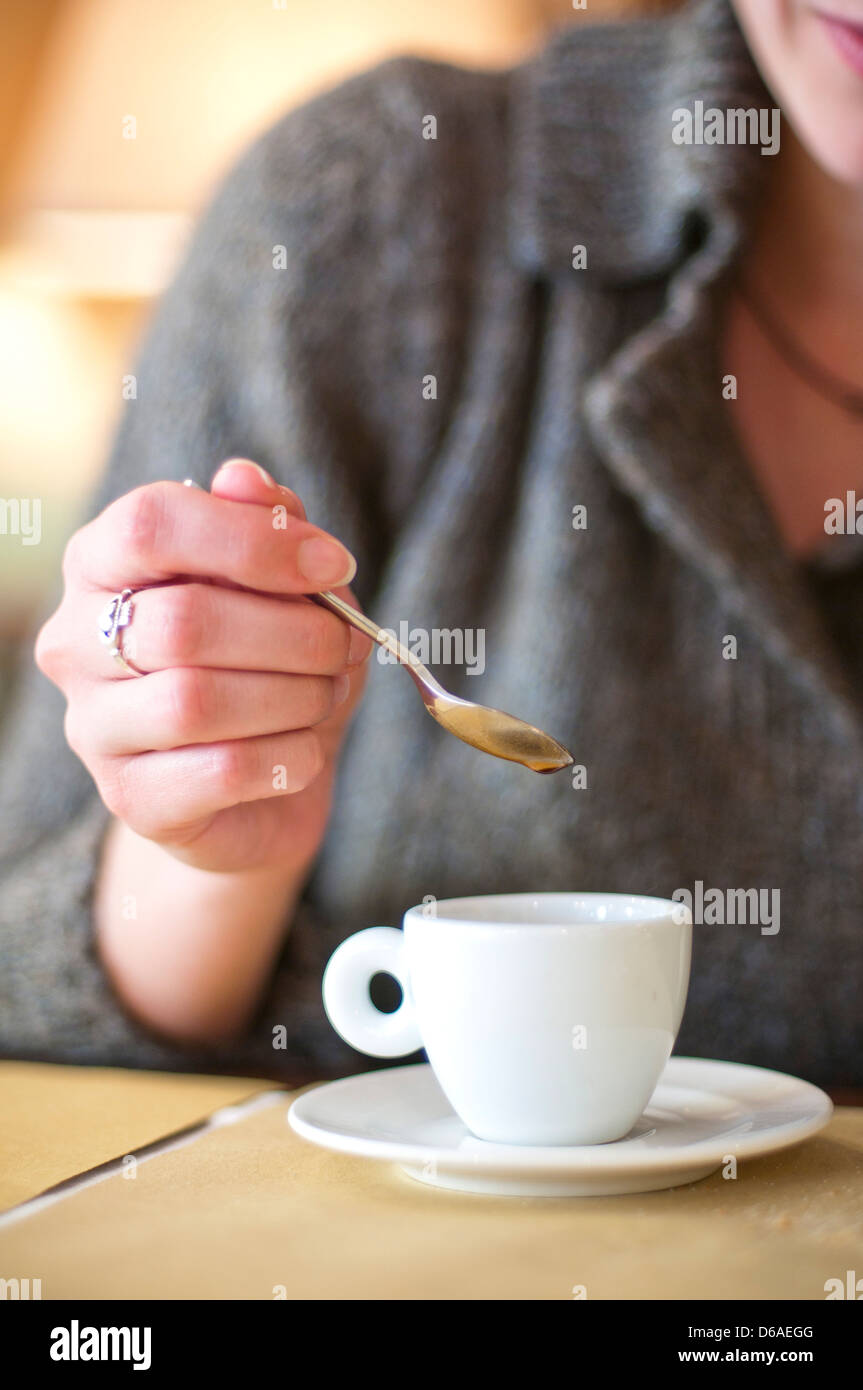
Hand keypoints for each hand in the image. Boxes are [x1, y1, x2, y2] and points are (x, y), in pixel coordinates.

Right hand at [36, 459, 371, 872]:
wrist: (263, 787)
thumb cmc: (269, 664)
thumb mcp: (285, 584)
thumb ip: (268, 524)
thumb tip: (245, 480)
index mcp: (101, 563)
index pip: (151, 523)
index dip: (255, 541)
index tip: (335, 566)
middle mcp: (75, 641)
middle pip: (184, 621)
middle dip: (294, 633)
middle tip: (344, 647)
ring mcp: (94, 727)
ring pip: (196, 702)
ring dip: (294, 697)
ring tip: (325, 696)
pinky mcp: (131, 799)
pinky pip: (220, 772)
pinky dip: (287, 759)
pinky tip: (304, 752)